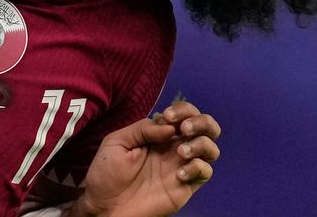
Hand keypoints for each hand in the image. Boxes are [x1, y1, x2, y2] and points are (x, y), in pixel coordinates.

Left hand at [70, 102, 220, 216]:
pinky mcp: (186, 186)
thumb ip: (143, 129)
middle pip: (207, 126)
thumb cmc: (106, 174)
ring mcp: (183, 166)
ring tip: (181, 152)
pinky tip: (177, 175)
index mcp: (162, 135)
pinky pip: (206, 172)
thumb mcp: (118, 142)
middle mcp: (176, 147)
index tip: (168, 116)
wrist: (104, 207)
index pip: (185, 114)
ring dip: (201, 144)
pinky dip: (197, 168)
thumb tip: (170, 127)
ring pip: (212, 148)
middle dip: (202, 121)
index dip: (183, 110)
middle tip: (184, 129)